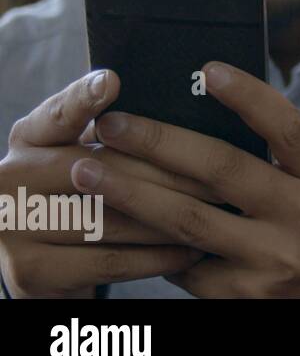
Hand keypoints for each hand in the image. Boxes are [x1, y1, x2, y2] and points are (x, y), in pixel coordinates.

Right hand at [0, 71, 203, 297]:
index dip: (83, 99)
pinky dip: (157, 257)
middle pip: (103, 169)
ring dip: (173, 218)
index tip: (113, 82)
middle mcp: (10, 178)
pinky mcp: (30, 272)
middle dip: (170, 174)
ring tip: (220, 214)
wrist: (40, 259)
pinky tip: (192, 252)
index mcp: (28, 139)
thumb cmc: (79, 192)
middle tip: (222, 177)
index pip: (56, 115)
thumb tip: (160, 101)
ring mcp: (13, 227)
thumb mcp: (78, 151)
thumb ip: (106, 129)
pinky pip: (109, 262)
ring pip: (112, 220)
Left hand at [70, 62, 299, 297]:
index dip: (250, 96)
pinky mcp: (242, 293)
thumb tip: (195, 104)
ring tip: (86, 169)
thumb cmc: (298, 228)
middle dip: (158, 142)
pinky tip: (111, 222)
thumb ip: (268, 157)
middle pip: (223, 168)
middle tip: (111, 124)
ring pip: (187, 218)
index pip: (288, 128)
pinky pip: (181, 261)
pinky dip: (144, 239)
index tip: (207, 70)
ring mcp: (274, 258)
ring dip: (129, 191)